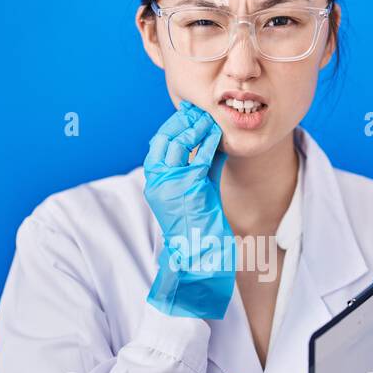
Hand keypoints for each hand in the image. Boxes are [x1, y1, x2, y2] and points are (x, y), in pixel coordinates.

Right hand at [143, 100, 234, 319]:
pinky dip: (208, 144)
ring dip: (195, 128)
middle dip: (182, 122)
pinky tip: (216, 137)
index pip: (159, 144)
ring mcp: (171, 186)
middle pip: (165, 139)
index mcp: (156, 184)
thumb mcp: (198, 192)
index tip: (189, 114)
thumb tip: (213, 142)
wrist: (199, 259)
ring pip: (179, 144)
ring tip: (208, 119)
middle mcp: (158, 183)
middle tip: (199, 112)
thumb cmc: (200, 228)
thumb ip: (202, 168)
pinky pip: (198, 159)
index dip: (174, 126)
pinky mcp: (188, 190)